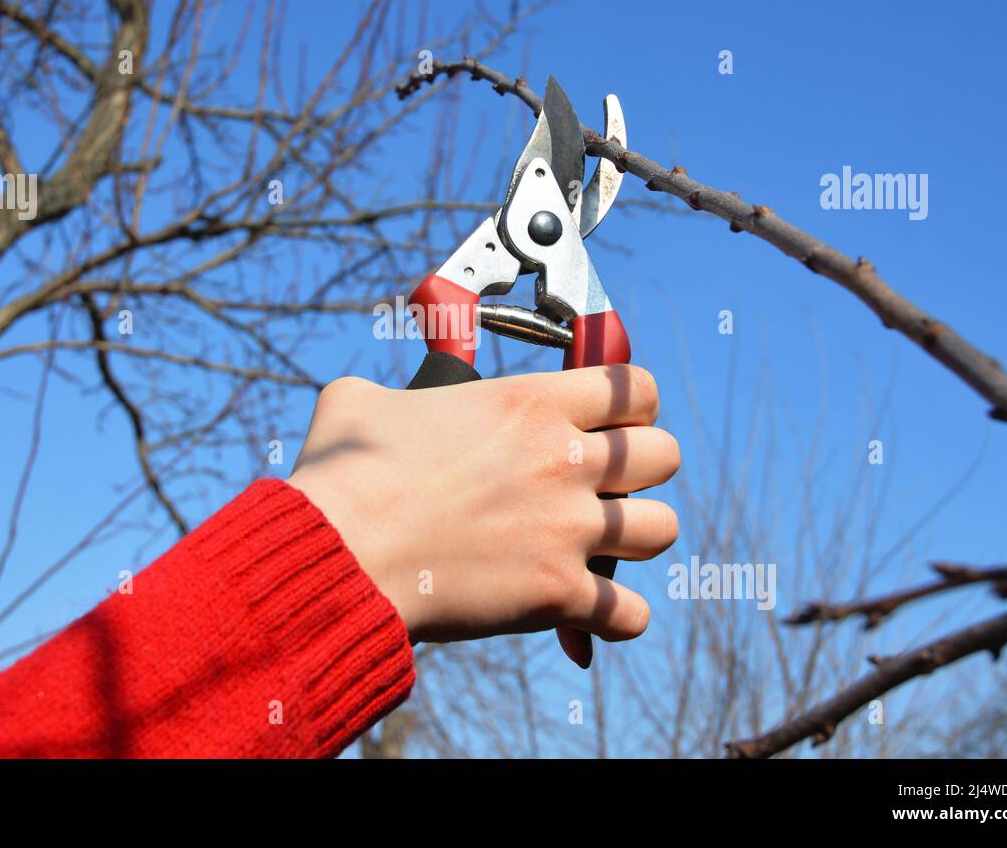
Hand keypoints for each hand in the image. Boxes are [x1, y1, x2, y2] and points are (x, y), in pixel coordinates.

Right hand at [286, 364, 680, 666]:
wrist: (340, 554)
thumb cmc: (345, 475)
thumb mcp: (362, 402)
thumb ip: (401, 393)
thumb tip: (388, 401)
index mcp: (530, 404)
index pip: (636, 387)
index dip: (630, 405)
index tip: (608, 423)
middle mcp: (564, 461)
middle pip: (667, 455)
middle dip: (641, 471)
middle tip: (599, 487)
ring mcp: (568, 529)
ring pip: (663, 530)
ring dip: (633, 540)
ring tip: (594, 547)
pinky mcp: (559, 595)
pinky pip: (632, 614)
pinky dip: (613, 620)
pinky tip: (583, 615)